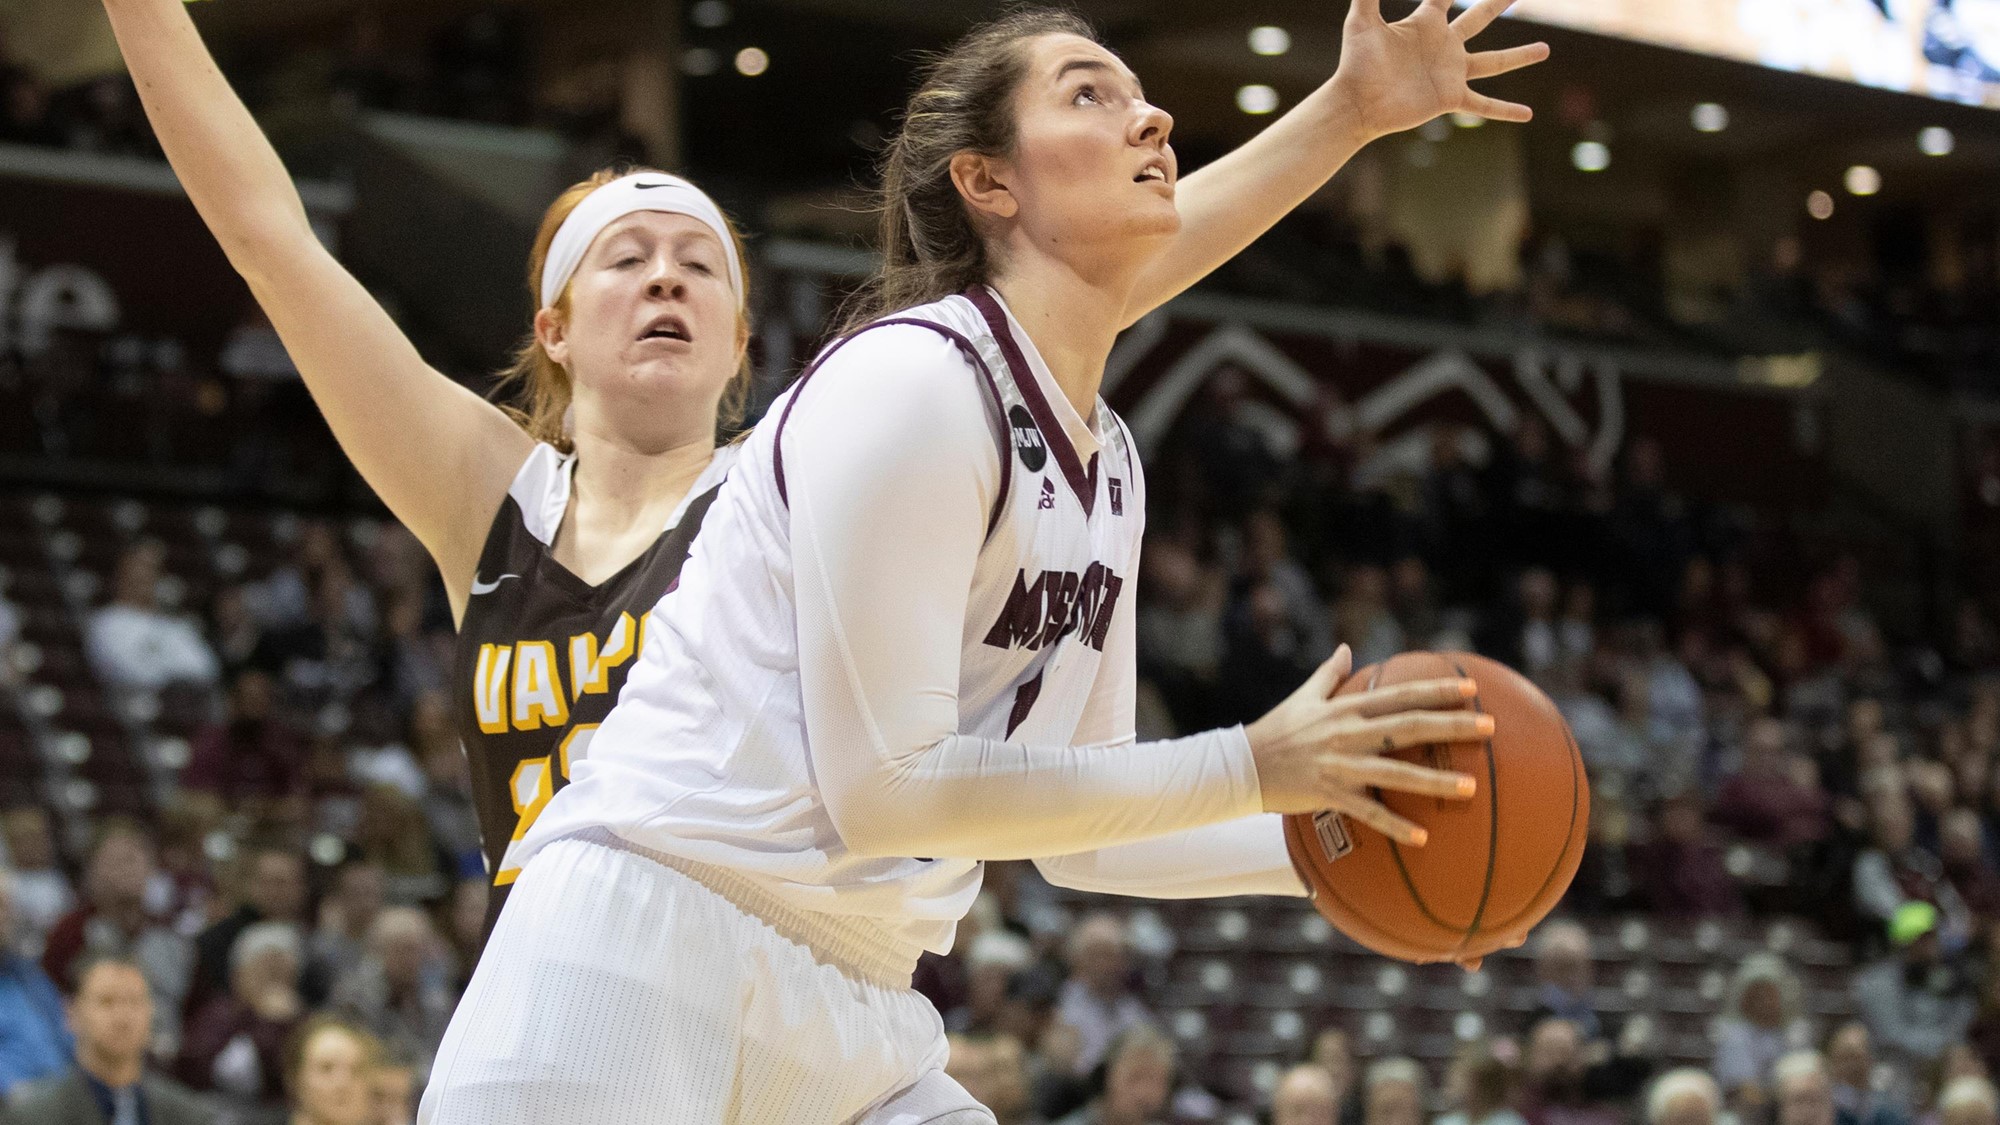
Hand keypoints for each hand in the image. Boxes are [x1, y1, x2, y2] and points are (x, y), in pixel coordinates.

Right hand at [1247, 644, 1487, 843]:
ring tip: (1471, 787)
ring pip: (1397, 774)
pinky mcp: (1331, 795)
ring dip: (1435, 782)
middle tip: (1489, 726)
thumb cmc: (1276, 729)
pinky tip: (1423, 838)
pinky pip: (1369, 814)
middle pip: (1409, 728)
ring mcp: (1342, 766)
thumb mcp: (1303, 697)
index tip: (1470, 688)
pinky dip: (1396, 826)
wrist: (1243, 765)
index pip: (1400, 695)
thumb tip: (1346, 649)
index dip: (1436, 690)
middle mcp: (1349, 734)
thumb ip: (1329, 674)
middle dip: (1452, 726)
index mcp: (1346, 708)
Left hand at [1330, 0, 1550, 141]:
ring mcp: (1450, 72)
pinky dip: (1505, 110)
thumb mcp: (1362, 21)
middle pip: (1477, 18)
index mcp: (1426, 24)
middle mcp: (1443, 45)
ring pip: (1494, 61)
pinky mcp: (1450, 97)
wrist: (1358, 102)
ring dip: (1519, 56)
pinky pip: (1484, 105)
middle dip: (1497, 3)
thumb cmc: (1356, 62)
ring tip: (1545, 49)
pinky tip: (1528, 114)